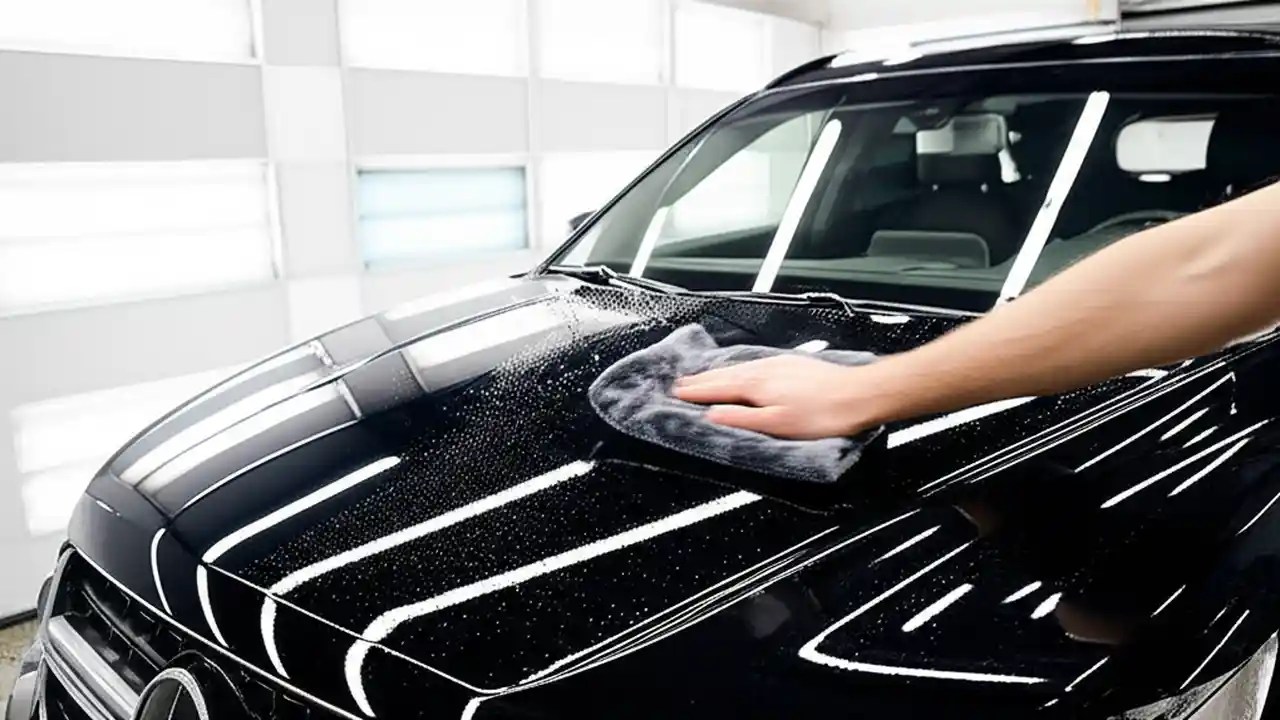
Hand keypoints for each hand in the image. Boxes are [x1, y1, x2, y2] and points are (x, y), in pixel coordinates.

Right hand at [673, 355, 881, 438]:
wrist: (857, 394)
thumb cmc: (821, 414)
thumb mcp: (777, 424)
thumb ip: (742, 418)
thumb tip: (713, 415)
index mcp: (756, 385)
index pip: (717, 388)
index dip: (696, 392)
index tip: (677, 393)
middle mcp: (764, 369)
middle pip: (725, 374)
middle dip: (701, 379)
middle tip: (681, 383)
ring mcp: (778, 364)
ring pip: (739, 367)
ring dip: (717, 373)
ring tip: (703, 376)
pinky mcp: (791, 364)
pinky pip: (753, 364)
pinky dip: (738, 368)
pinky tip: (741, 370)